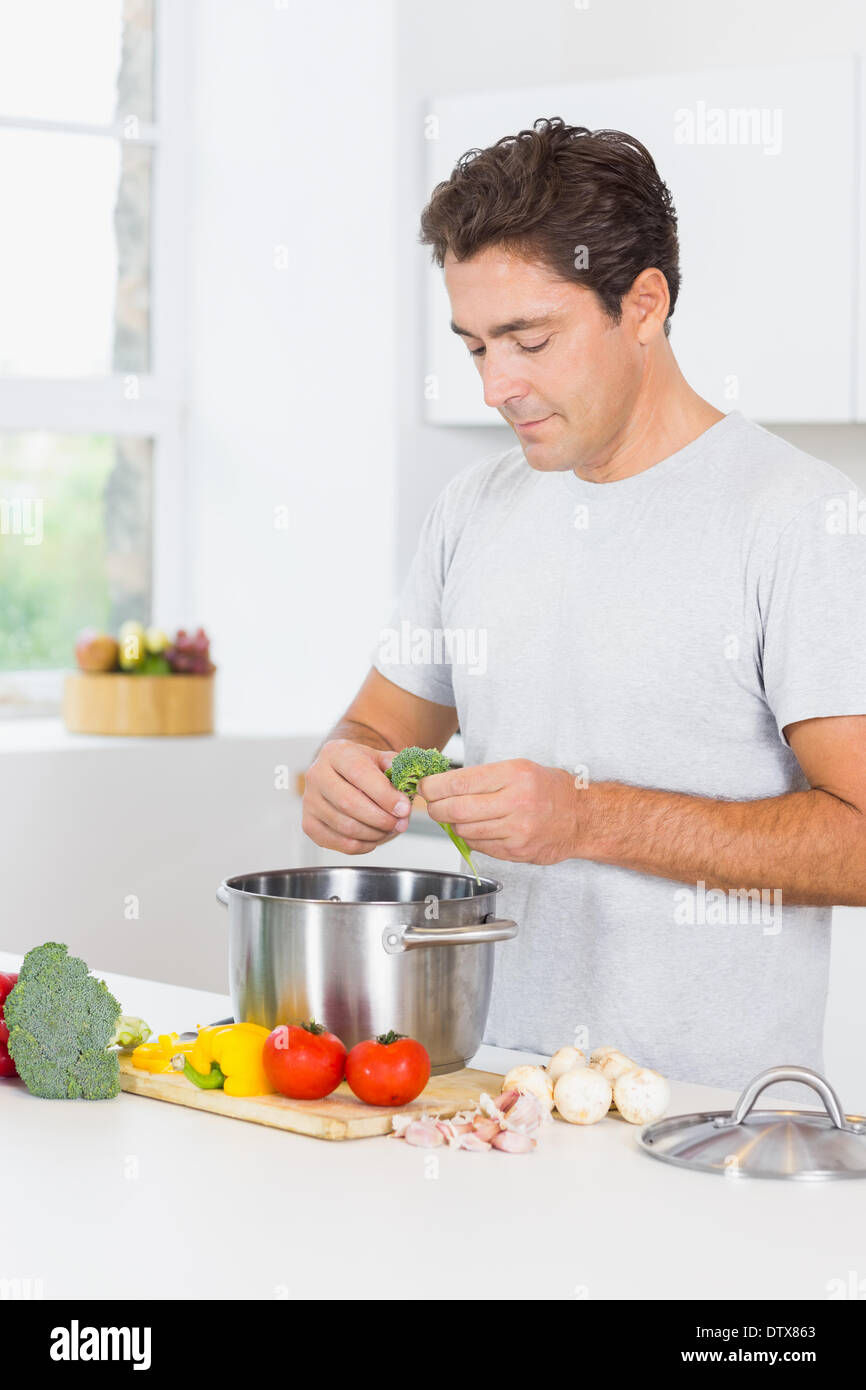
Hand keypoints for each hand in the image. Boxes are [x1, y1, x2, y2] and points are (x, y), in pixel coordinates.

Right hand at [302, 740, 410, 854]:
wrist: (342, 775)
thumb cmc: (364, 768)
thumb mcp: (382, 759)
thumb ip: (397, 770)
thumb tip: (407, 788)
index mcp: (336, 753)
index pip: (359, 774)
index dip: (385, 795)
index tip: (404, 808)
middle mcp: (316, 774)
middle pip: (349, 803)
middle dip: (381, 818)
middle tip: (400, 823)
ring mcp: (309, 801)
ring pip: (345, 826)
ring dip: (374, 833)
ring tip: (390, 829)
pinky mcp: (309, 824)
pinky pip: (339, 843)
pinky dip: (362, 846)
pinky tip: (374, 838)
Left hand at [419, 758, 585, 865]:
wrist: (582, 817)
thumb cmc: (548, 789)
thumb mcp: (520, 768)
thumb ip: (484, 777)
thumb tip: (443, 784)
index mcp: (515, 774)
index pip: (460, 782)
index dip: (434, 786)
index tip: (425, 786)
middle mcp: (516, 802)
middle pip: (457, 809)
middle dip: (436, 808)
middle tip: (432, 805)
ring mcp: (517, 829)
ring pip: (465, 830)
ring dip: (452, 824)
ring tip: (454, 815)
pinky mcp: (517, 850)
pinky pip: (480, 845)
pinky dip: (470, 837)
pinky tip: (475, 828)